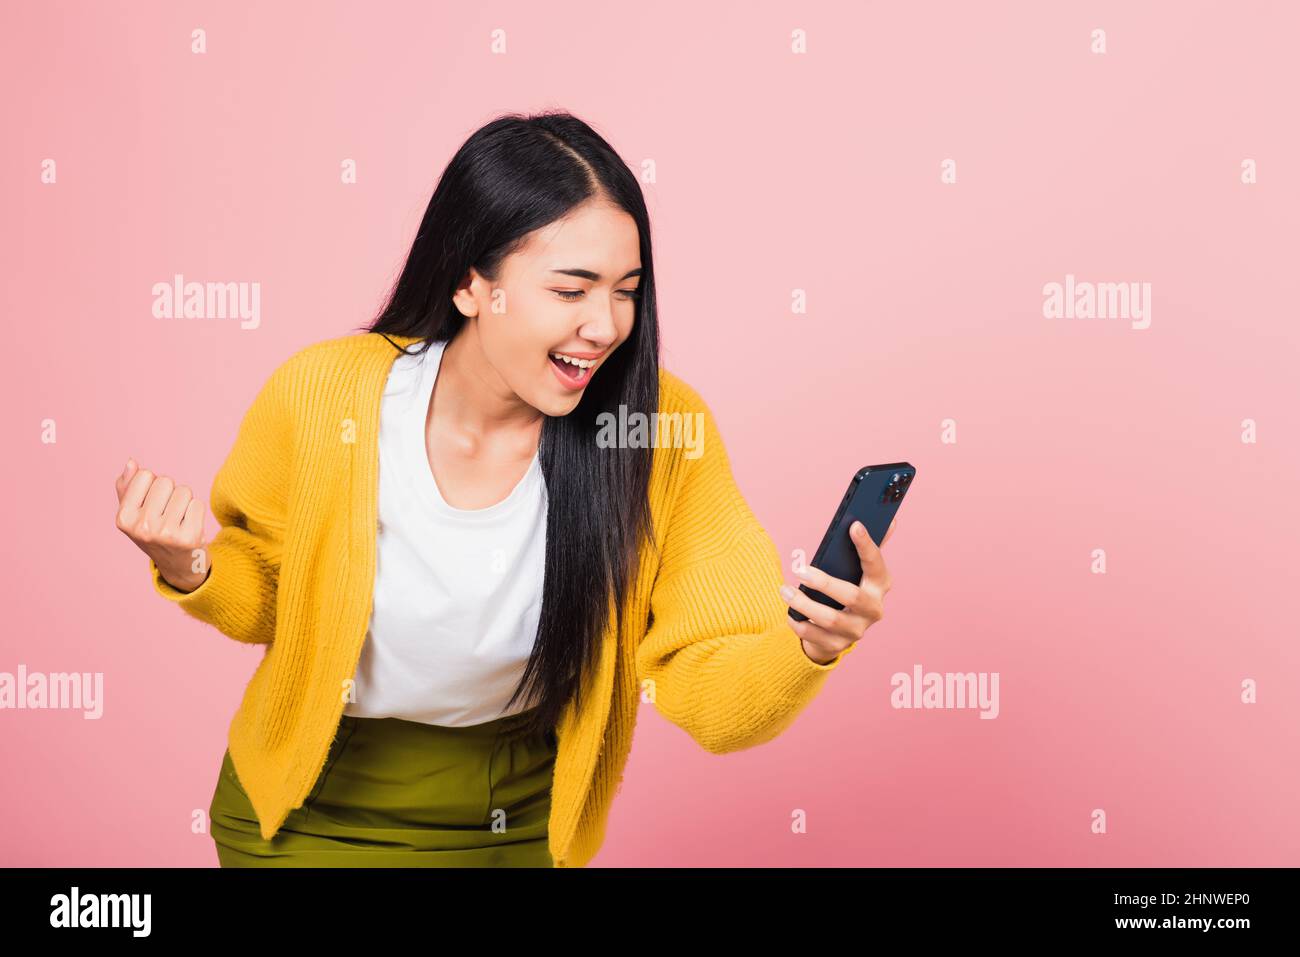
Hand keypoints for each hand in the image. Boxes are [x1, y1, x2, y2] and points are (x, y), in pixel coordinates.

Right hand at [114, 458, 209, 592]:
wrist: (178, 565)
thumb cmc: (155, 532)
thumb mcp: (134, 513)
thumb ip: (128, 487)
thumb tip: (131, 462)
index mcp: (123, 518)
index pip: (146, 475)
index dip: (153, 485)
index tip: (152, 504)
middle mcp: (142, 527)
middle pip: (166, 481)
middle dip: (170, 492)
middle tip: (168, 514)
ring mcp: (166, 534)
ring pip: (184, 491)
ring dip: (185, 502)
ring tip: (179, 520)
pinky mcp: (189, 538)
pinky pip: (198, 504)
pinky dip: (196, 512)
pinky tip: (190, 527)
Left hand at [782, 516, 896, 664]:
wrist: (838, 631)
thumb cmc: (847, 587)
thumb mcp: (858, 569)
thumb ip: (870, 546)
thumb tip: (890, 520)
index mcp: (880, 585)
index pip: (876, 564)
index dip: (866, 545)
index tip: (854, 526)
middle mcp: (873, 610)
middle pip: (851, 596)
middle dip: (824, 582)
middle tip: (799, 570)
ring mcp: (857, 631)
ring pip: (830, 619)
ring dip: (803, 603)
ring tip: (783, 590)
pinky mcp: (837, 645)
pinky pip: (813, 635)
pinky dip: (797, 622)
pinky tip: (789, 612)